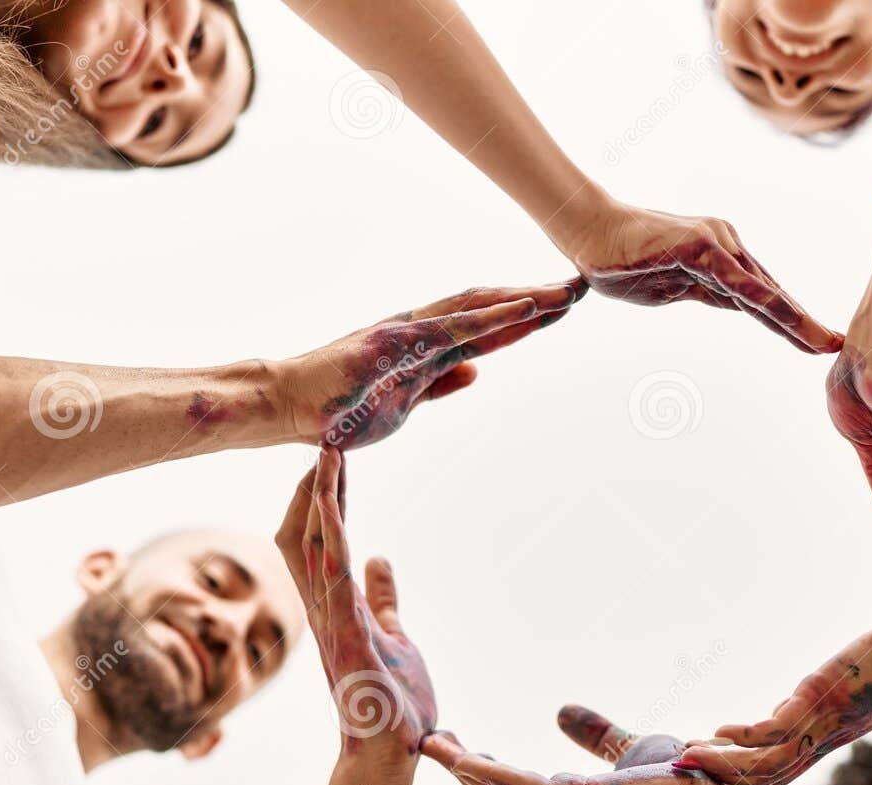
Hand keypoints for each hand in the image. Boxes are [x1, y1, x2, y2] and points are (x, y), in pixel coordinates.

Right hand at [274, 282, 581, 450]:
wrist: (290, 409)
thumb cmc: (339, 408)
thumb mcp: (404, 405)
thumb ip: (438, 386)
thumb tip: (475, 373)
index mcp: (425, 346)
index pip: (486, 328)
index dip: (526, 317)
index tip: (563, 310)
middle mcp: (422, 330)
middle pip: (490, 308)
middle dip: (538, 299)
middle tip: (581, 288)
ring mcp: (410, 332)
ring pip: (479, 309)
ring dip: (526, 299)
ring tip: (566, 293)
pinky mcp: (397, 342)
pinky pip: (453, 328)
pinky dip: (492, 315)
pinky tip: (524, 307)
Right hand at [275, 447, 436, 768]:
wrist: (390, 753)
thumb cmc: (391, 701)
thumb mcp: (393, 635)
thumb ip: (382, 598)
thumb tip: (380, 559)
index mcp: (338, 608)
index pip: (322, 543)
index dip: (324, 501)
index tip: (333, 459)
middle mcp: (328, 611)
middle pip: (310, 538)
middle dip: (317, 490)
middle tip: (326, 440)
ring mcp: (334, 625)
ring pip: (318, 551)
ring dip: (322, 504)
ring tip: (328, 457)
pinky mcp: (349, 640)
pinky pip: (336, 583)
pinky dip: (333, 543)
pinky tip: (335, 512)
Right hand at [420, 705, 741, 784]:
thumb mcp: (628, 751)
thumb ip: (595, 736)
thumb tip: (560, 710)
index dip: (480, 772)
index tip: (455, 746)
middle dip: (460, 770)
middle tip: (430, 742)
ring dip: (463, 770)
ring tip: (433, 744)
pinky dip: (488, 773)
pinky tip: (464, 756)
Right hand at [551, 195, 841, 353]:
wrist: (588, 232)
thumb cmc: (623, 261)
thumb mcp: (673, 290)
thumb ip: (709, 295)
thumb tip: (740, 306)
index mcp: (721, 258)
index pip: (762, 296)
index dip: (790, 321)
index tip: (818, 343)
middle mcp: (726, 245)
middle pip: (771, 293)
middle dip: (804, 324)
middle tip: (837, 347)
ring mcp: (716, 242)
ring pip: (761, 290)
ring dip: (794, 319)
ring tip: (822, 344)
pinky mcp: (700, 245)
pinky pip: (736, 281)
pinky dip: (763, 301)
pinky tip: (786, 319)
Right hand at [673, 624, 871, 784]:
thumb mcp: (840, 693)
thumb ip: (810, 704)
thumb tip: (781, 709)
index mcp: (820, 741)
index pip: (772, 769)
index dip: (736, 772)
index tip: (704, 764)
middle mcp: (818, 742)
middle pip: (762, 775)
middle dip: (720, 774)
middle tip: (684, 766)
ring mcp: (819, 727)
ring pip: (764, 763)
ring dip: (724, 764)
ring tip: (690, 756)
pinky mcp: (822, 707)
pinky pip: (777, 734)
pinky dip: (744, 740)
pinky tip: (721, 732)